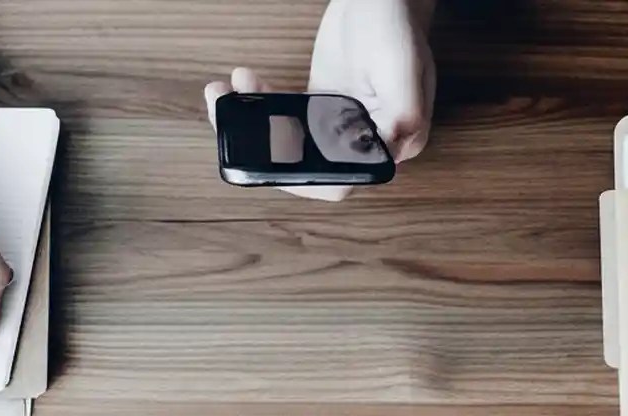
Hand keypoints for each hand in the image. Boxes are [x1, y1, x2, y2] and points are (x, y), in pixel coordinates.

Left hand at [204, 0, 435, 200]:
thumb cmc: (396, 22)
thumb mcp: (403, 67)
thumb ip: (403, 113)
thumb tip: (386, 156)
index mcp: (392, 142)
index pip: (341, 182)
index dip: (299, 177)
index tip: (266, 153)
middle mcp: (365, 140)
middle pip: (306, 165)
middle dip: (261, 148)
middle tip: (229, 116)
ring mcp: (339, 123)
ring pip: (288, 143)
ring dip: (251, 124)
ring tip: (224, 93)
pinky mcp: (319, 105)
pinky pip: (284, 117)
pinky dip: (257, 104)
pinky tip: (240, 83)